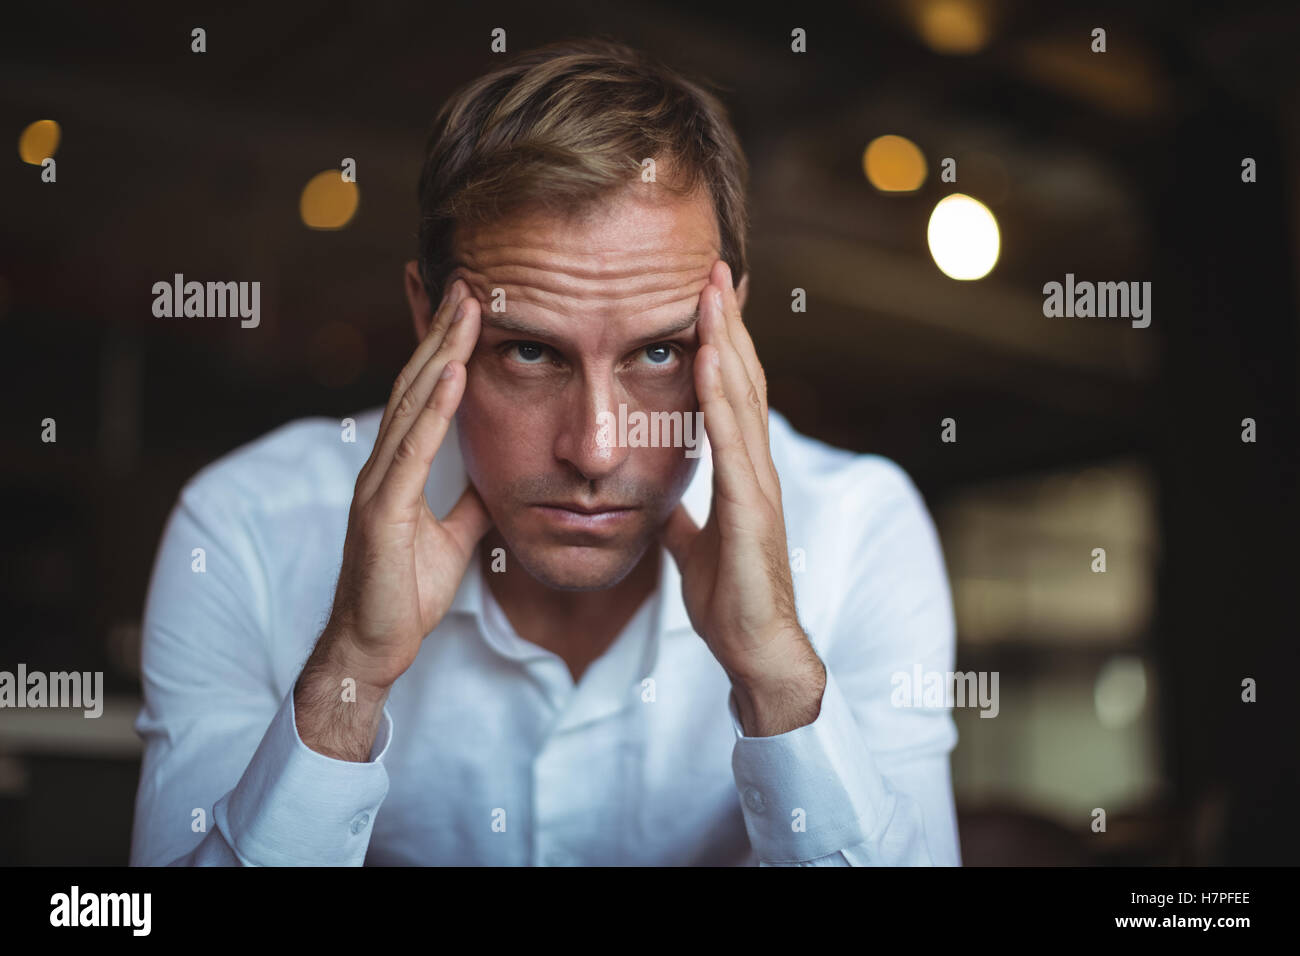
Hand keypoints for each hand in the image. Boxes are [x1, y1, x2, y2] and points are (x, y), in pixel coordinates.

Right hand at [324, 278, 492, 692]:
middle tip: (471, 280)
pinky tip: (452, 372)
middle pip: (416, 383)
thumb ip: (469, 501)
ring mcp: (378, 484)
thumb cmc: (404, 593)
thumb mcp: (453, 538)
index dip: (443, 348)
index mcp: (399, 467)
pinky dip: (433, 408)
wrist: (372, 648)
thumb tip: (497, 478)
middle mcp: (383, 465)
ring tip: (467, 305)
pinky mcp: (380, 510)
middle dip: (442, 331)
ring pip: (412, 403)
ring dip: (440, 351)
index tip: (469, 306)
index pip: (424, 395)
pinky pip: (412, 450)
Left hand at [660, 261, 823, 731]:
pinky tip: (707, 357)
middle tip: (713, 268)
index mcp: (742, 473)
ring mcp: (757, 485)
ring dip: (725, 340)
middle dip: (725, 324)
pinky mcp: (750, 508)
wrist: (755, 649)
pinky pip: (731, 441)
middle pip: (741, 380)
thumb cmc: (729, 599)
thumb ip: (683, 517)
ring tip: (712, 290)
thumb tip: (660, 505)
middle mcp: (755, 468)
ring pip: (742, 397)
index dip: (718, 345)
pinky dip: (720, 395)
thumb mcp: (694, 548)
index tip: (702, 300)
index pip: (730, 395)